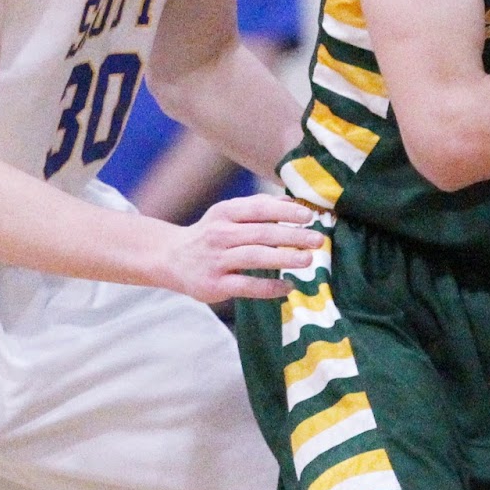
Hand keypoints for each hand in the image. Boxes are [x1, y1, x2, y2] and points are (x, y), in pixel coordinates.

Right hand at [165, 195, 323, 303]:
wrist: (171, 258)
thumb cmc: (209, 234)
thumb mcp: (227, 214)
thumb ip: (258, 207)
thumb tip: (293, 201)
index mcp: (226, 213)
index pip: (259, 208)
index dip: (285, 211)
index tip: (309, 215)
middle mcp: (220, 234)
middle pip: (261, 233)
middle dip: (292, 235)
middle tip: (318, 239)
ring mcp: (217, 260)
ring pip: (255, 257)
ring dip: (284, 258)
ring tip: (308, 260)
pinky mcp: (215, 285)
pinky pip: (246, 286)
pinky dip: (269, 287)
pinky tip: (288, 286)